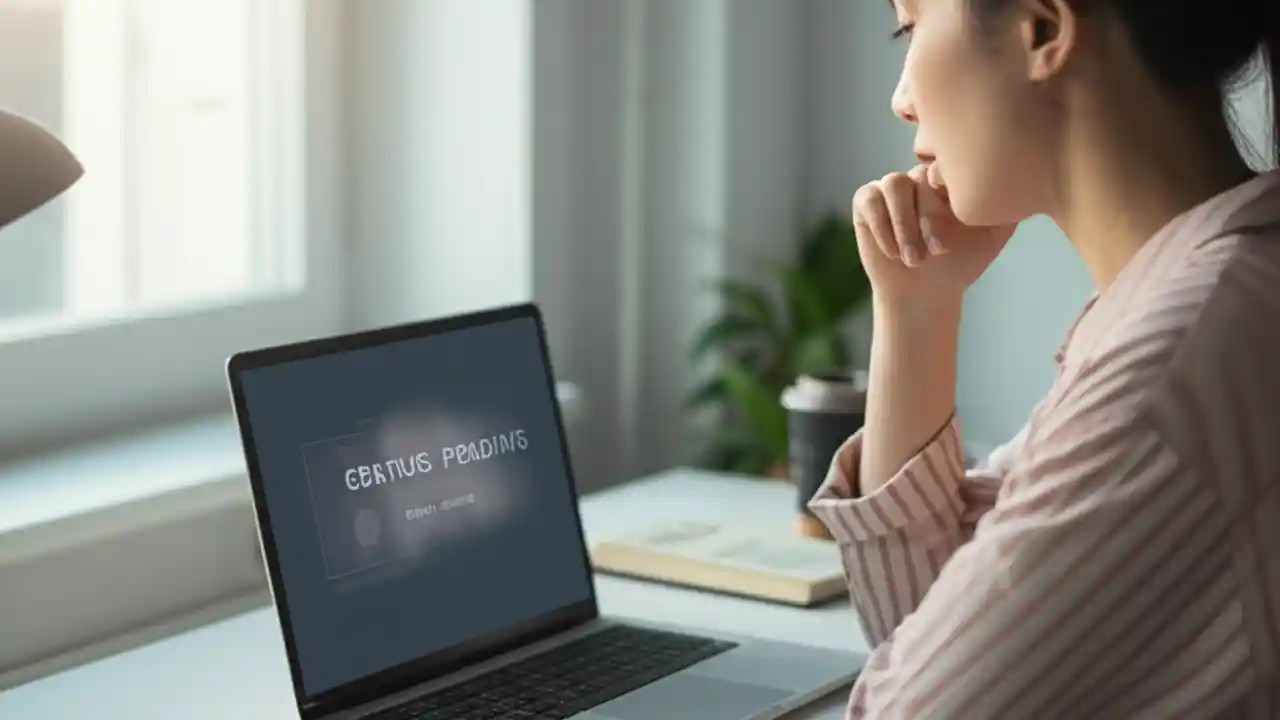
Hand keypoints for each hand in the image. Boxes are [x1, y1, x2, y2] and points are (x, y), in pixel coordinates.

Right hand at [853, 165, 1016, 310]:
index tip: (957, 227)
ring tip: (913, 258)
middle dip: (928, 218)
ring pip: (894, 184)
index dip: (950, 191)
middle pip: (920, 175)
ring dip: (905, 225)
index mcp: (949, 179)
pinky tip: (894, 253)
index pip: (948, 164)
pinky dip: (883, 228)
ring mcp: (891, 187)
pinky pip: (870, 199)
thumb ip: (1006, 207)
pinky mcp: (867, 202)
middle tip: (937, 252)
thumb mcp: (993, 235)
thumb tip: (1024, 179)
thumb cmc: (960, 262)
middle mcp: (920, 177)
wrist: (926, 292)